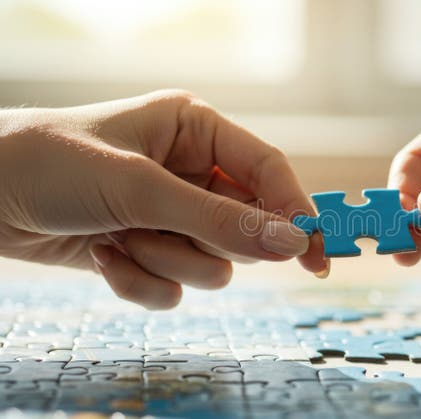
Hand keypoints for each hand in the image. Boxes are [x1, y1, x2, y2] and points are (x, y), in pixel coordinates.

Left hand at [0, 90, 325, 308]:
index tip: (314, 256)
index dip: (296, 211)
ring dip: (164, 260)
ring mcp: (170, 213)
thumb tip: (293, 243)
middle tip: (165, 231)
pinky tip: (102, 256)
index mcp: (197, 131)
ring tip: (118, 237)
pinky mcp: (149, 248)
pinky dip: (139, 279)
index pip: (269, 171)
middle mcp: (190, 171)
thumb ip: (220, 219)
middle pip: (245, 226)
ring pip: (213, 263)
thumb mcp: (141, 189)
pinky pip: (175, 285)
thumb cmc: (52, 165)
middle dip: (203, 241)